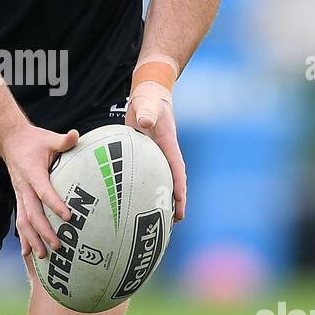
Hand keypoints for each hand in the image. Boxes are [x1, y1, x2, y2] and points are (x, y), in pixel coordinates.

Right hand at [0, 124, 78, 258]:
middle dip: (44, 231)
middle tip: (58, 245)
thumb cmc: (34, 140)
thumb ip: (63, 140)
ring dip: (32, 239)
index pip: (44, 191)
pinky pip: (20, 221)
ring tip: (42, 256)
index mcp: (32, 172)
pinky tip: (27, 254)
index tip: (68, 216)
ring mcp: (20, 195)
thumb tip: (76, 135)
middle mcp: (24, 187)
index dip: (55, 204)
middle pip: (33, 213)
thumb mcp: (49, 138)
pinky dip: (23, 238)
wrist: (10, 142)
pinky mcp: (19, 199)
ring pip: (24, 221)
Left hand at [125, 83, 185, 220]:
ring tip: (161, 218)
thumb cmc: (148, 99)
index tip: (179, 202)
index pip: (177, 168)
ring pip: (163, 179)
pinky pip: (148, 173)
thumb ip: (146, 112)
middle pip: (175, 179)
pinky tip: (135, 199)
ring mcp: (158, 155)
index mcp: (168, 144)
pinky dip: (146, 186)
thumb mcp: (147, 103)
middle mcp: (166, 152)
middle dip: (178, 199)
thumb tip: (144, 122)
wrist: (149, 96)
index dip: (179, 186)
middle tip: (177, 219)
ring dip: (164, 196)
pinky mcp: (149, 155)